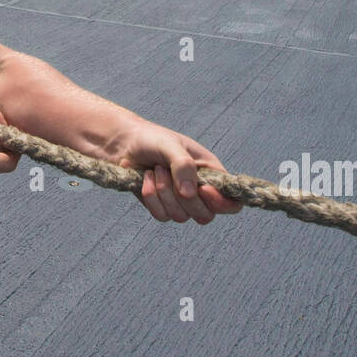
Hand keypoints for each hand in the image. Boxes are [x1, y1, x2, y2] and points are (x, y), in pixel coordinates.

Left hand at [114, 121, 241, 223]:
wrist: (125, 144)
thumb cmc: (153, 139)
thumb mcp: (170, 145)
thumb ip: (183, 166)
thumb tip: (190, 194)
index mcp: (211, 174)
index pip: (231, 202)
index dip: (222, 203)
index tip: (202, 190)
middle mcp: (199, 191)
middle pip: (205, 215)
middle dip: (184, 198)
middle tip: (166, 171)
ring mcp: (181, 202)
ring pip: (181, 216)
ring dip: (163, 193)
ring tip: (155, 169)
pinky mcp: (162, 207)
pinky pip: (161, 215)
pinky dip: (151, 197)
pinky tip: (145, 178)